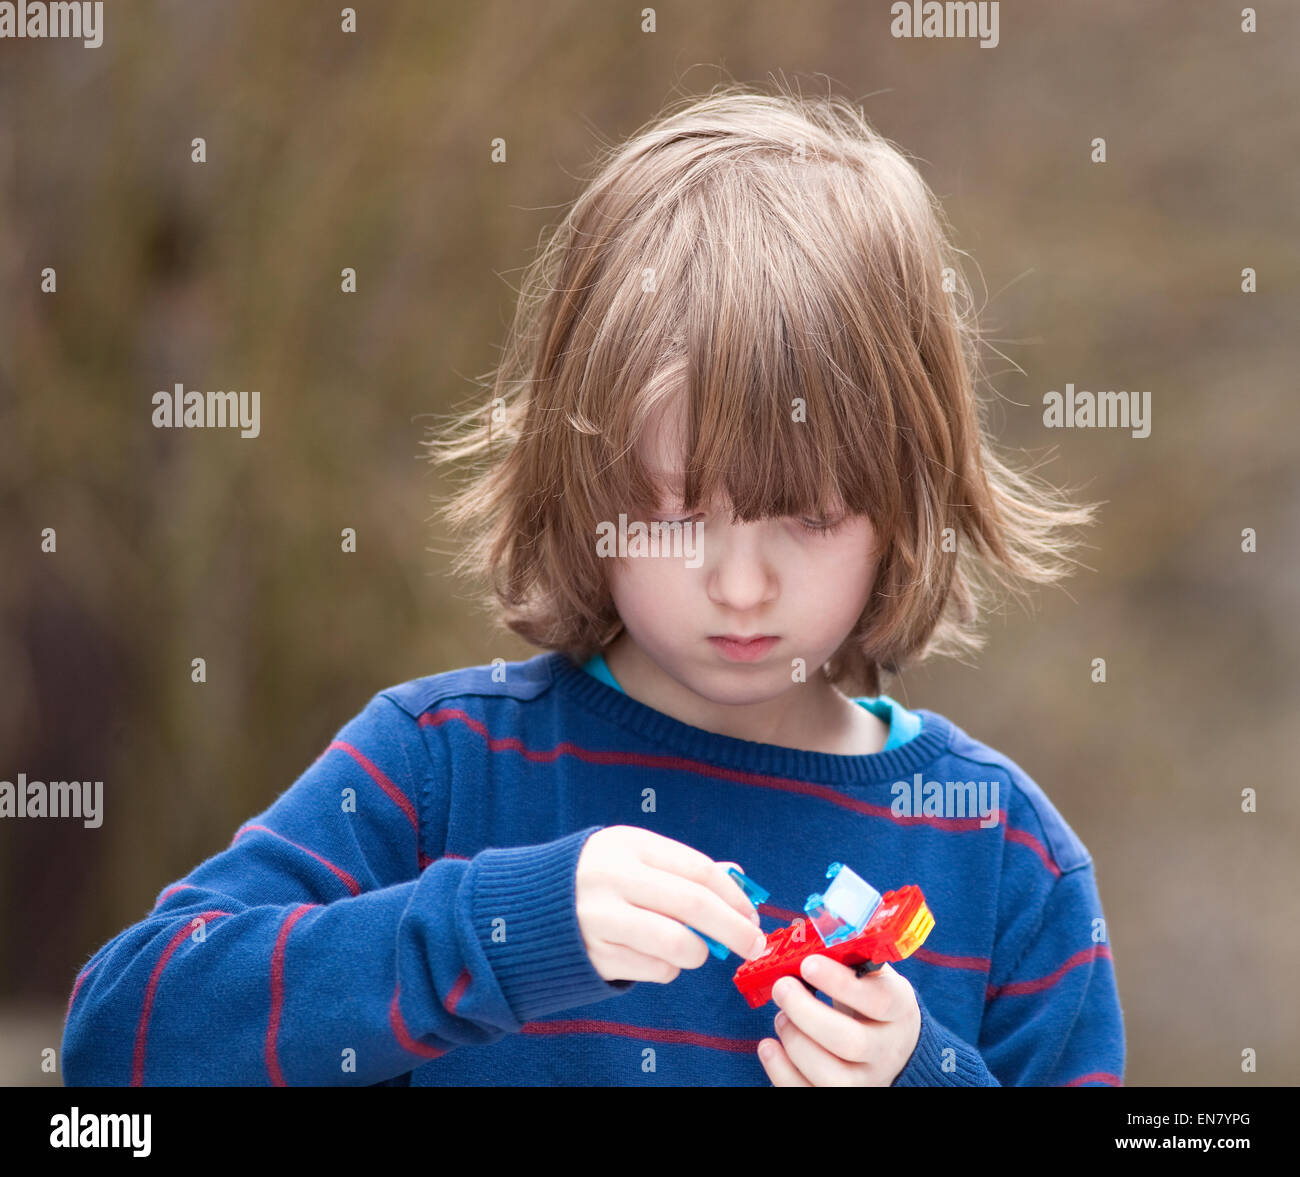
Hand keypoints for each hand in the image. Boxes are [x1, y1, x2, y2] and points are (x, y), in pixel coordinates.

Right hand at [575, 826, 767, 982]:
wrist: (525, 908)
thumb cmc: (596, 879)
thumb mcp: (633, 857)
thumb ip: (682, 868)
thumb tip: (739, 879)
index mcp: (629, 845)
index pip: (698, 870)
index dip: (734, 896)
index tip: (754, 915)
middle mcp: (613, 878)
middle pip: (694, 905)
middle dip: (735, 929)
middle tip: (754, 946)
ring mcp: (601, 918)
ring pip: (679, 945)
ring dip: (699, 954)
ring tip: (694, 950)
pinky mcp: (595, 955)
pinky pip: (655, 969)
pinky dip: (669, 968)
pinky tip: (655, 955)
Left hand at [757, 955, 920, 1085]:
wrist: (894, 1048)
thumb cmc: (870, 1000)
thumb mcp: (873, 975)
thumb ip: (849, 955)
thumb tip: (811, 925)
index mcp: (898, 1010)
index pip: (877, 1001)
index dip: (839, 983)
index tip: (807, 963)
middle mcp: (886, 1052)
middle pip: (849, 1042)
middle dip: (806, 1013)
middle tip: (781, 987)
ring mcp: (866, 1082)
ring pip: (829, 1076)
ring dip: (794, 1040)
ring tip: (780, 1016)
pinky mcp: (841, 1097)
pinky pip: (807, 1094)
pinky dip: (780, 1072)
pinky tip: (769, 1046)